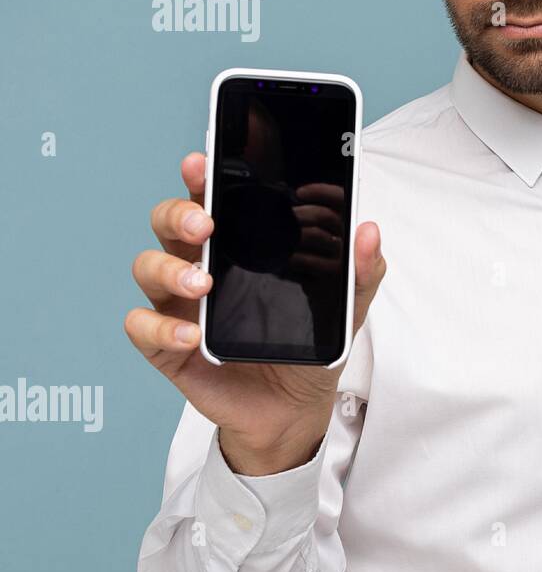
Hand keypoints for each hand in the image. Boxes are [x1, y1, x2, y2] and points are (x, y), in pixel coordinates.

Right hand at [124, 151, 385, 473]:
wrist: (297, 408)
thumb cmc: (310, 344)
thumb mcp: (346, 308)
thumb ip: (360, 272)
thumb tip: (370, 231)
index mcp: (239, 244)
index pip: (213, 198)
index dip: (202, 176)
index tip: (203, 162)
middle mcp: (201, 264)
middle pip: (168, 222)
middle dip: (179, 213)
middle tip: (206, 224)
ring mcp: (180, 305)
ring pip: (147, 266)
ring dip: (168, 268)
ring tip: (202, 282)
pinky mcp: (168, 347)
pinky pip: (142, 327)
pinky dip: (159, 327)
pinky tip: (190, 336)